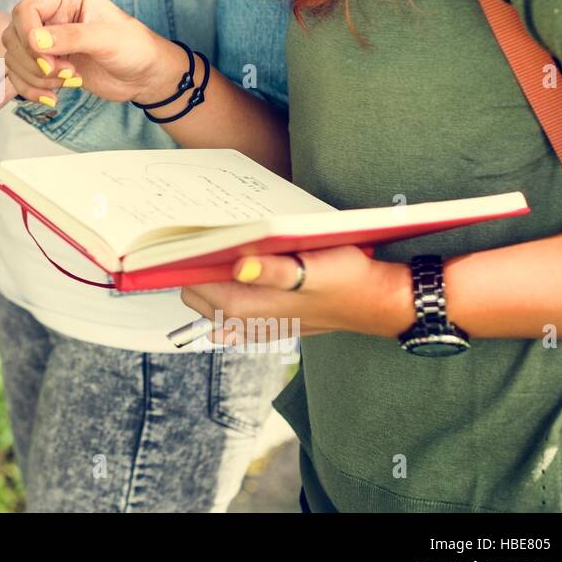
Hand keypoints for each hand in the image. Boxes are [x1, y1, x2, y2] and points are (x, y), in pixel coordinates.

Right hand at [3, 0, 185, 106]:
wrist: (142, 76)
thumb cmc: (134, 48)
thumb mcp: (107, 40)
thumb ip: (71, 37)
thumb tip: (34, 39)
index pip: (26, 10)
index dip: (30, 38)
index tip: (49, 62)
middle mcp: (49, 10)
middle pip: (14, 35)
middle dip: (35, 62)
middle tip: (66, 73)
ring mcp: (44, 35)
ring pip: (13, 57)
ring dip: (35, 78)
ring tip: (69, 80)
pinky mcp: (42, 59)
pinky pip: (18, 74)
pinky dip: (31, 89)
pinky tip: (52, 97)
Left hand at [180, 247, 415, 344]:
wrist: (374, 302)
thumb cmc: (345, 279)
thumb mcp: (313, 268)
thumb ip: (274, 270)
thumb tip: (240, 266)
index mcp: (244, 306)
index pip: (190, 280)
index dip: (188, 257)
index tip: (194, 234)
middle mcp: (241, 321)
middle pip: (193, 289)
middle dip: (198, 265)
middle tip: (216, 238)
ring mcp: (251, 326)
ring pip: (208, 299)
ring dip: (213, 276)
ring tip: (233, 250)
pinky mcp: (263, 323)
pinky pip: (228, 306)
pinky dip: (229, 288)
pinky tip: (249, 268)